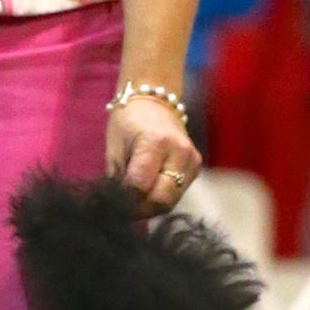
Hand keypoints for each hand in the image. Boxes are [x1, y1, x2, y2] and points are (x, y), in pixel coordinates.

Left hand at [106, 94, 201, 216]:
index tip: (114, 203)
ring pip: (171, 201)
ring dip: (151, 206)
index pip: (140, 187)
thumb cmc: (128, 121)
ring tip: (135, 200)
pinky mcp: (196, 167)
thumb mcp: (113, 148)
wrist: (155, 100)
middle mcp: (179, 152)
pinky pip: (177, 193)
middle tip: (124, 209)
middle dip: (141, 210)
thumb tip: (114, 208)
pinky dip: (161, 197)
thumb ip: (116, 179)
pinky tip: (148, 191)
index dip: (125, 201)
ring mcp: (191, 160)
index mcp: (155, 143)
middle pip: (161, 199)